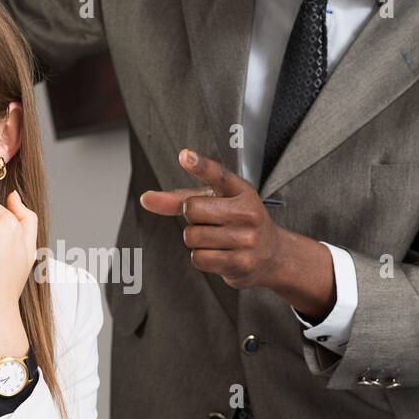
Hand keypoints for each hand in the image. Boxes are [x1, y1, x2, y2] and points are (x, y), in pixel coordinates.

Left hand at [139, 148, 336, 315]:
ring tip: (217, 240)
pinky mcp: (241, 262)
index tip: (185, 156)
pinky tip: (219, 254)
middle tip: (212, 222)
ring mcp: (246, 238)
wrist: (272, 256)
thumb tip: (146, 198)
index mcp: (241, 191)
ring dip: (196, 241)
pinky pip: (199, 258)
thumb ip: (180, 199)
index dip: (200, 165)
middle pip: (192, 210)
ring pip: (192, 236)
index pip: (218, 175)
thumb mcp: (214, 204)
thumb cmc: (237, 223)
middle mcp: (246, 211)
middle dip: (192, 218)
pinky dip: (201, 258)